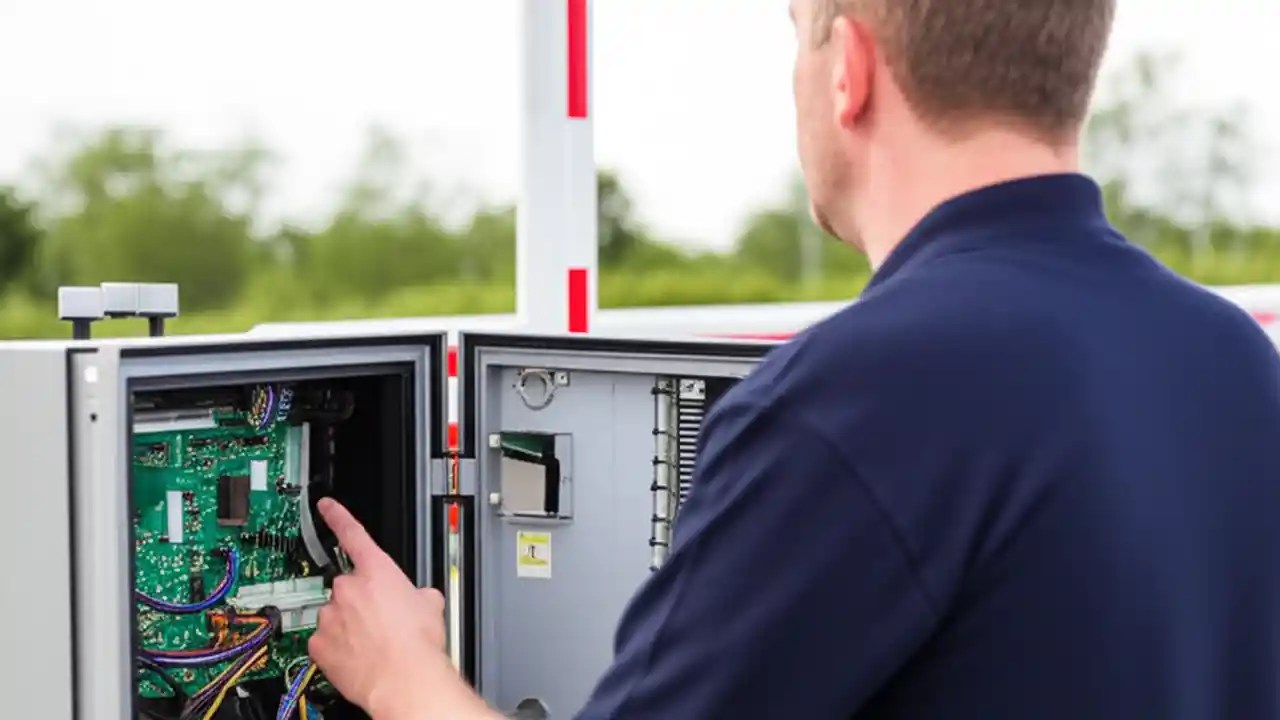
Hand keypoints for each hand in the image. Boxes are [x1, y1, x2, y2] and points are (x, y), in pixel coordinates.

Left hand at [308, 498, 494, 719]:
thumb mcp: (431, 605)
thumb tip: (420, 596)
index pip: (353, 534)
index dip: (337, 516)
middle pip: (348, 586)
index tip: (325, 506)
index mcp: (377, 571)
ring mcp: (330, 615)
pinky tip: (357, 656)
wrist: (403, 679)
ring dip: (349, 625)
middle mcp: (348, 588)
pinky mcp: (319, 643)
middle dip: (360, 600)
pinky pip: (324, 641)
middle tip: (380, 620)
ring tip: (372, 643)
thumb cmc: (417, 644)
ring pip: (335, 615)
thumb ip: (418, 591)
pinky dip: (337, 647)